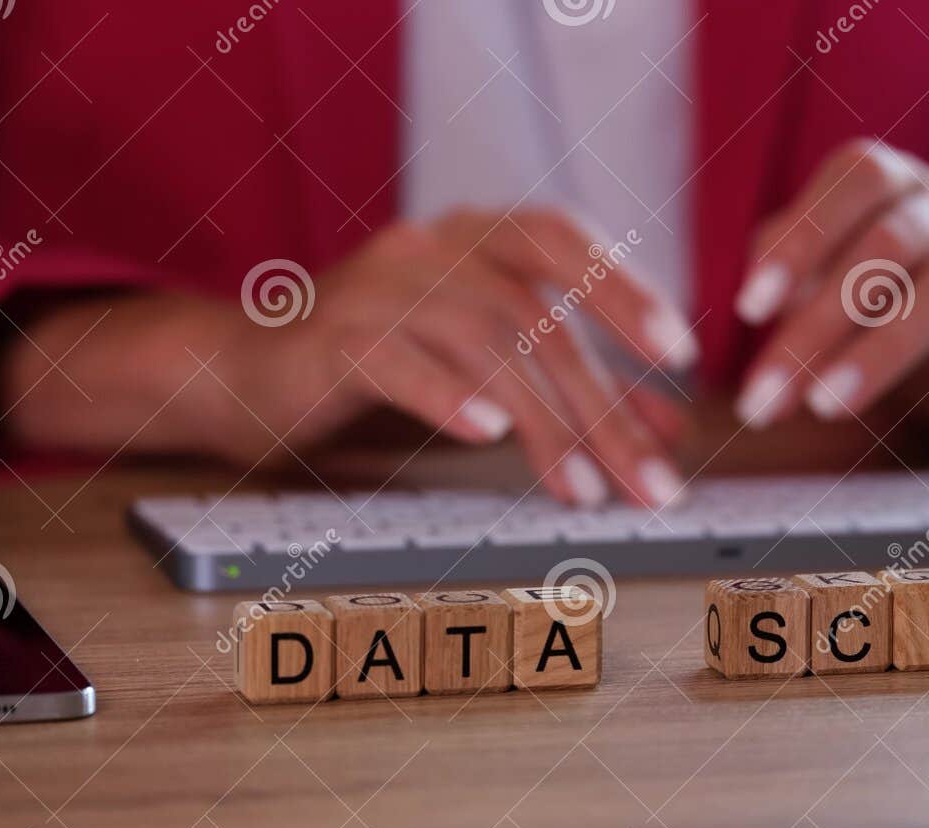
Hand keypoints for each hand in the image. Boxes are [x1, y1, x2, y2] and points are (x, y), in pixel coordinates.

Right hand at [1, 210, 696, 507]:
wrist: (246, 372)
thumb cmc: (385, 362)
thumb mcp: (490, 365)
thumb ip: (580, 386)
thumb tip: (669, 428)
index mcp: (474, 236)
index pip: (564, 241)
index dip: (625, 289)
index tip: (682, 353)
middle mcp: (430, 247)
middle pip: (535, 313)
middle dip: (602, 401)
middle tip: (650, 478)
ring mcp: (376, 288)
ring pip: (481, 343)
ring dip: (543, 422)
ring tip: (583, 491)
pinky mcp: (330, 340)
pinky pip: (395, 360)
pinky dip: (446, 395)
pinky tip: (488, 434)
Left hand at [732, 139, 928, 444]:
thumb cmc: (905, 315)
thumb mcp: (843, 290)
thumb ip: (799, 278)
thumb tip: (748, 296)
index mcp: (905, 190)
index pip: (856, 177)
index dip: (801, 234)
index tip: (750, 308)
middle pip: (888, 242)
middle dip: (815, 323)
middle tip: (765, 400)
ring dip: (880, 349)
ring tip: (825, 407)